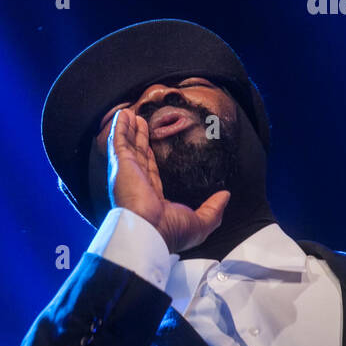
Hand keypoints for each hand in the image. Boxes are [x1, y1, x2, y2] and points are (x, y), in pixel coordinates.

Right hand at [106, 109, 229, 253]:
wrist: (149, 232)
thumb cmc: (170, 231)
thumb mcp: (200, 223)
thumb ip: (213, 209)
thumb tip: (225, 196)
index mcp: (151, 195)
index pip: (150, 170)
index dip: (150, 155)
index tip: (151, 144)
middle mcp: (137, 182)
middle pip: (138, 153)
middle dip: (138, 137)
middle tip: (140, 121)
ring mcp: (128, 172)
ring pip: (129, 145)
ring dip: (129, 129)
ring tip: (130, 114)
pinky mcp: (122, 165)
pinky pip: (120, 141)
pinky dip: (120, 127)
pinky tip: (123, 115)